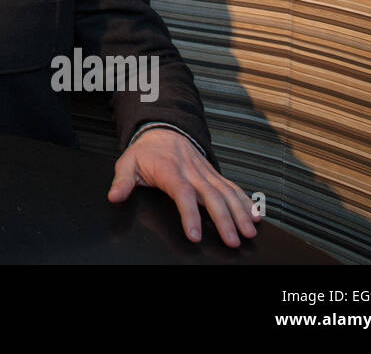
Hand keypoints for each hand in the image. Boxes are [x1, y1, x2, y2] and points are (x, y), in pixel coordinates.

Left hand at [108, 127, 259, 246]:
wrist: (163, 131)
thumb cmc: (146, 152)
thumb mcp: (128, 162)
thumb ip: (122, 180)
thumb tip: (114, 196)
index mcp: (170, 170)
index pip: (182, 193)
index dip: (189, 214)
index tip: (194, 234)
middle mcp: (192, 172)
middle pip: (211, 196)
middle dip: (224, 219)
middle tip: (232, 240)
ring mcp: (205, 173)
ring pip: (226, 193)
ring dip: (240, 213)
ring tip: (249, 232)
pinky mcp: (214, 175)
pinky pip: (232, 188)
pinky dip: (246, 201)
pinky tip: (255, 216)